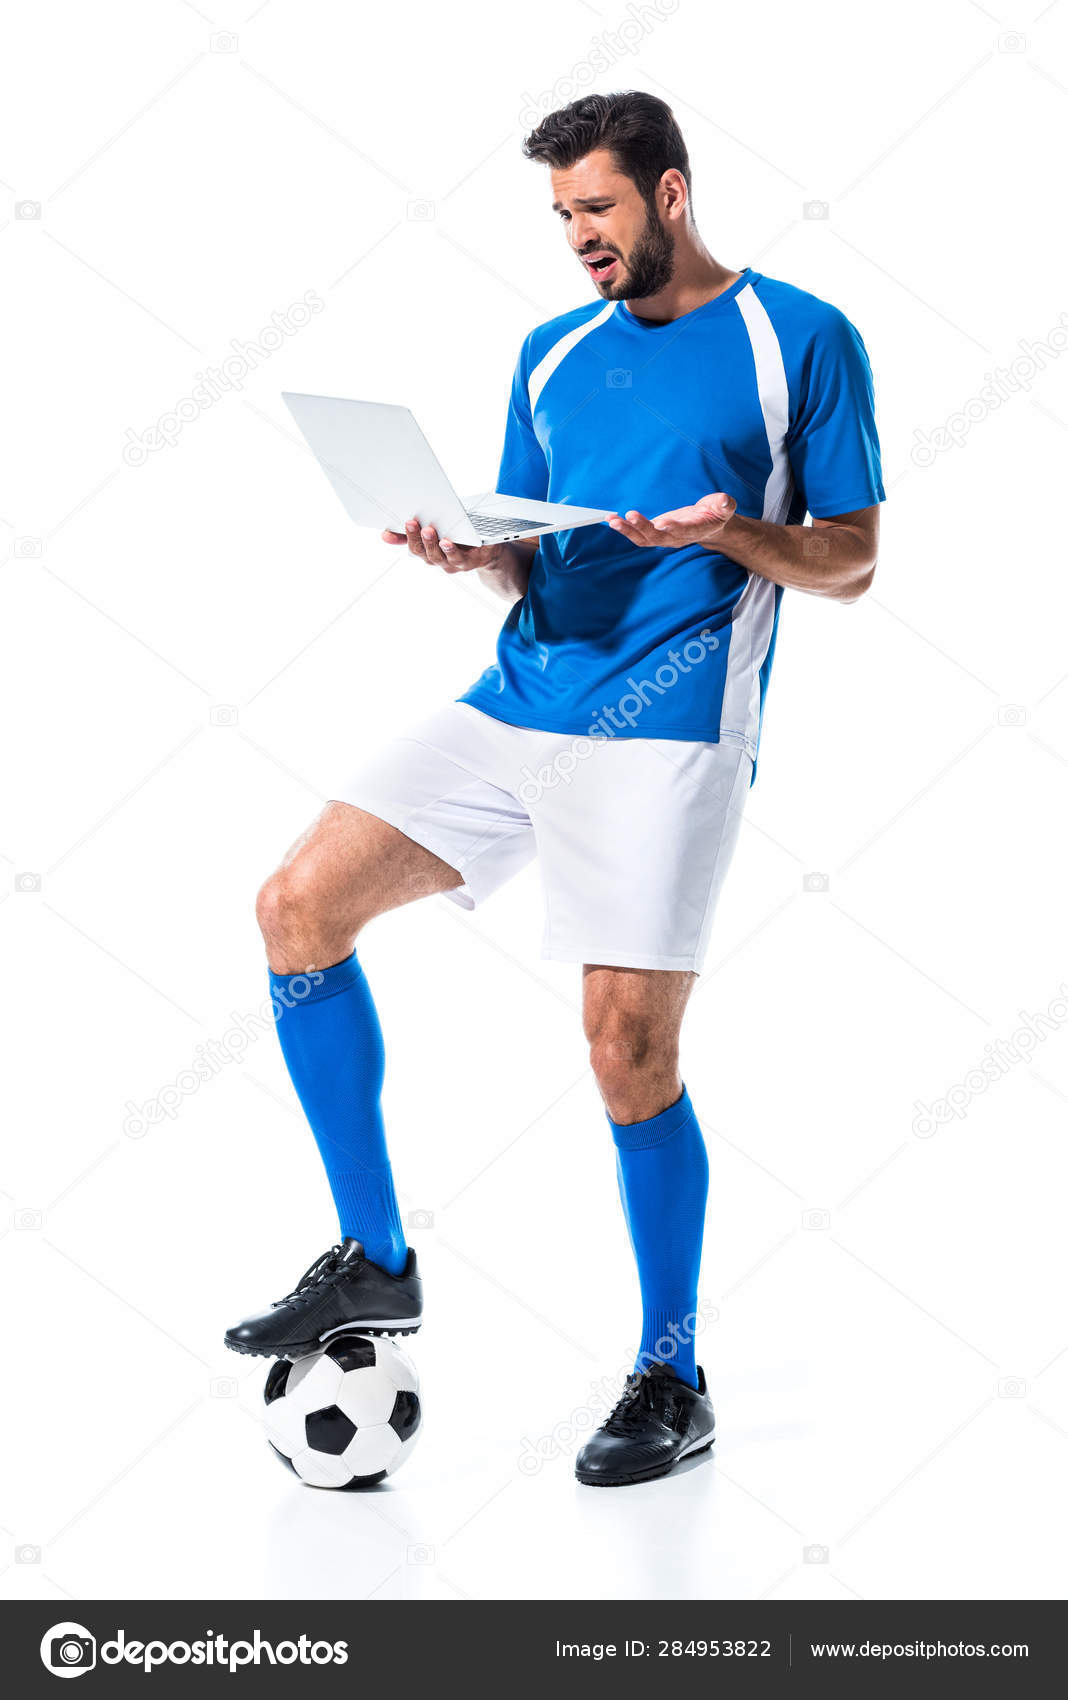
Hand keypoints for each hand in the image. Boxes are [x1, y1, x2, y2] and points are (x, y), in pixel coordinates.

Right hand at [381, 518, 504, 574]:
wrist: (490, 551)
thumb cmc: (460, 537)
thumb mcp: (437, 532)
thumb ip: (414, 534)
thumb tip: (384, 534)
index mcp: (428, 551)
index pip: (409, 545)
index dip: (397, 539)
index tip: (385, 532)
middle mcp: (438, 560)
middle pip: (422, 552)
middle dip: (415, 537)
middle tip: (411, 522)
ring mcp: (453, 563)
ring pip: (438, 557)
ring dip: (431, 544)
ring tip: (428, 529)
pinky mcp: (469, 562)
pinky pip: (458, 559)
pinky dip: (451, 550)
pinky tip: (447, 541)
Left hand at [606, 491, 736, 548]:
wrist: (708, 526)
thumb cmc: (715, 514)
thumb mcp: (724, 507)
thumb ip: (725, 505)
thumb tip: (727, 502)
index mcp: (694, 530)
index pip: (683, 530)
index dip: (672, 527)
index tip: (661, 522)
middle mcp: (676, 536)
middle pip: (657, 536)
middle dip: (642, 527)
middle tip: (629, 516)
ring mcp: (664, 537)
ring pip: (644, 538)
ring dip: (628, 530)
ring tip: (613, 520)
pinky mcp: (655, 533)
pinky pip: (637, 534)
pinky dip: (625, 528)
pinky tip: (612, 519)